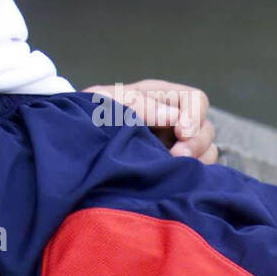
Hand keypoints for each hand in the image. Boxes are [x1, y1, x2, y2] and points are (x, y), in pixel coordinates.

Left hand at [83, 79, 217, 163]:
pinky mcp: (169, 165)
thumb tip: (175, 118)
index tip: (180, 132)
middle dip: (195, 143)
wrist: (70, 141)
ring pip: (206, 150)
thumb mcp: (107, 102)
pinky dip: (191, 175)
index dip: (193, 116)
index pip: (195, 99)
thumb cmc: (87, 114)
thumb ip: (140, 105)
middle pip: (206, 127)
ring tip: (172, 169)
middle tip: (175, 157)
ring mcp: (172, 143)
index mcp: (159, 96)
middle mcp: (171, 118)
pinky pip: (196, 170)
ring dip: (196, 161)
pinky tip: (173, 178)